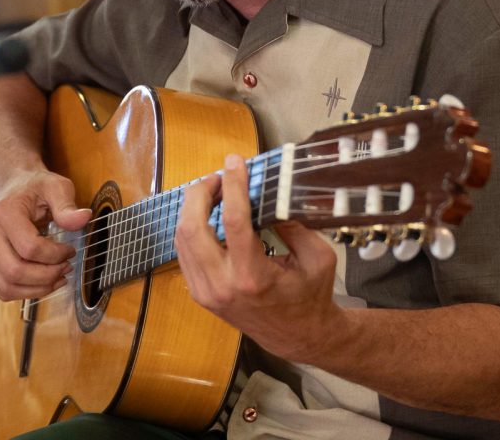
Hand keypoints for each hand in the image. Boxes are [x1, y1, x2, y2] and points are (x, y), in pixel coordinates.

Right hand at [0, 169, 91, 300]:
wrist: (15, 186)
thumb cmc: (36, 187)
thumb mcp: (56, 187)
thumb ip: (67, 205)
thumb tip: (83, 219)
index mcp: (4, 212)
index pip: (29, 247)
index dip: (55, 255)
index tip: (71, 250)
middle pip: (14, 271)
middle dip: (46, 276)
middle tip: (67, 267)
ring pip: (6, 286)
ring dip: (37, 289)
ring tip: (58, 278)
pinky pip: (3, 289)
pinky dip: (26, 292)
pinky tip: (45, 283)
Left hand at [175, 153, 341, 362]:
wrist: (298, 336)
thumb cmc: (311, 296)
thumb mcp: (317, 257)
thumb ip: (294, 224)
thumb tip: (270, 193)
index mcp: (253, 278)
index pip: (234, 222)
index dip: (233, 186)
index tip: (235, 162)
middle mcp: (222, 287)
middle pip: (192, 228)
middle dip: (200, 193)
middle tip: (218, 176)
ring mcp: (206, 293)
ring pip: (182, 238)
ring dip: (193, 208)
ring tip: (214, 190)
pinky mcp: (200, 294)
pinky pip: (185, 252)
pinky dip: (191, 226)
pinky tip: (208, 213)